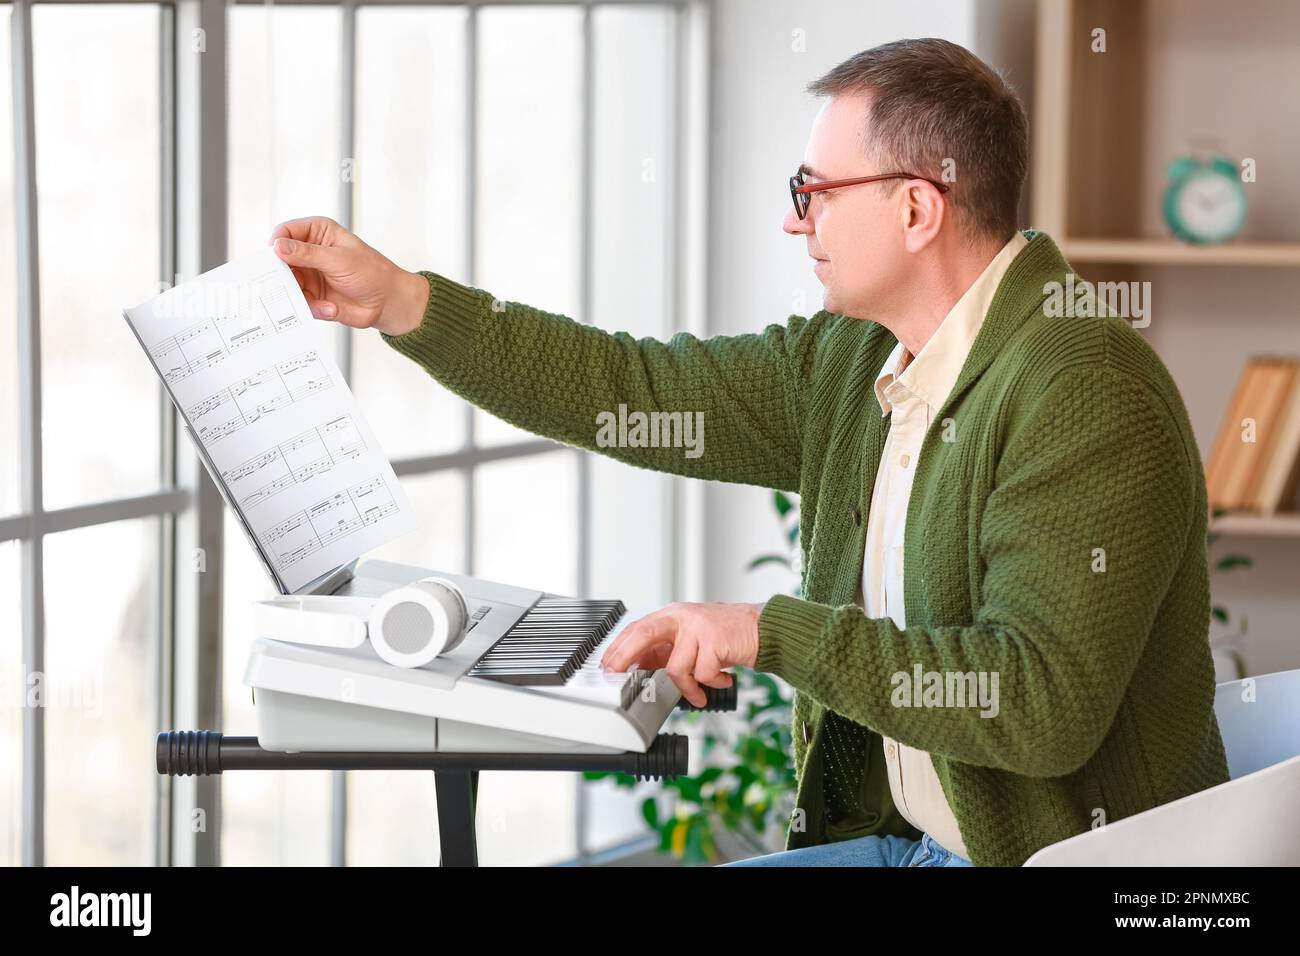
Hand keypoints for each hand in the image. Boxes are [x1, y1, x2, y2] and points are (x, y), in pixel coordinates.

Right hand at [267, 216, 430, 335]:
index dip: (276, 242)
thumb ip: (307, 253)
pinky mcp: (312, 296)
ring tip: (314, 299)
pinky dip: (312, 307)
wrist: (389, 302)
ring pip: (286, 283)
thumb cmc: (371, 273)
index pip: (286, 231)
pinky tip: (331, 308)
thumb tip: (278, 246)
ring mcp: (309, 275)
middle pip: (280, 259)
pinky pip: (299, 302)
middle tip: (285, 282)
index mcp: (318, 232)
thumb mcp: (338, 259)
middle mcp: (310, 252)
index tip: (273, 255)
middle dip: (280, 272)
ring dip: (297, 293)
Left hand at [599, 601, 762, 706]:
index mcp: (672, 615)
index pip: (637, 628)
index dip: (618, 648)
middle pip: (643, 634)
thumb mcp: (690, 639)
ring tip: (700, 691)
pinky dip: (712, 683)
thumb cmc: (724, 636)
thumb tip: (637, 668)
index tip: (607, 666)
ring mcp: (698, 627)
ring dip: (689, 687)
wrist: (761, 628)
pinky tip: (722, 680)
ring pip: (677, 667)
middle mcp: (682, 617)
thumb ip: (666, 651)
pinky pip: (702, 674)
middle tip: (618, 676)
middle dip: (625, 657)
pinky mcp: (716, 641)